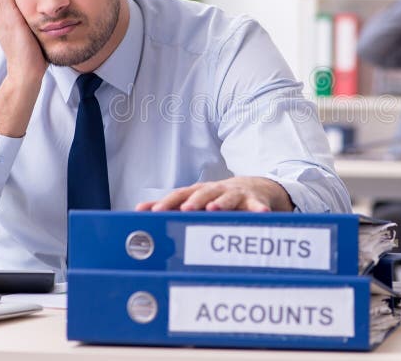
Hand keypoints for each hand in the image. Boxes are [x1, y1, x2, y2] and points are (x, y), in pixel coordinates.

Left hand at [135, 177, 294, 212]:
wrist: (255, 187)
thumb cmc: (218, 197)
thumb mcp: (195, 199)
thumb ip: (169, 205)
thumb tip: (139, 210)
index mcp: (199, 191)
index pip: (181, 195)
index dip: (169, 202)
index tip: (156, 212)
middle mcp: (216, 190)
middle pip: (204, 193)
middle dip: (195, 201)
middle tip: (186, 210)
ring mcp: (237, 194)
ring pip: (229, 197)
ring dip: (222, 202)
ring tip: (214, 209)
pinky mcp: (256, 200)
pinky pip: (258, 206)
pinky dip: (259, 209)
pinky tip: (262, 214)